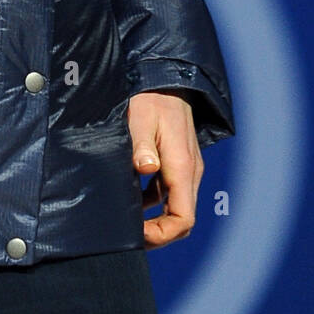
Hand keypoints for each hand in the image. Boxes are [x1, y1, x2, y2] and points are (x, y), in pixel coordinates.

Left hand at [127, 89, 203, 247]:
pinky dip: (151, 202)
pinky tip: (129, 198)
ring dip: (153, 220)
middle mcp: (189, 171)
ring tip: (125, 221)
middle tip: (126, 235)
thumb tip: (146, 168)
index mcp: (182, 167)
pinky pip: (167, 193)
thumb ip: (142, 145)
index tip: (136, 235)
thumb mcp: (141, 118)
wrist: (166, 78)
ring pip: (175, 207)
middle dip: (156, 234)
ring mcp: (184, 167)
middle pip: (181, 219)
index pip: (183, 220)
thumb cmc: (152, 97)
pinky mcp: (176, 162)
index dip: (162, 235)